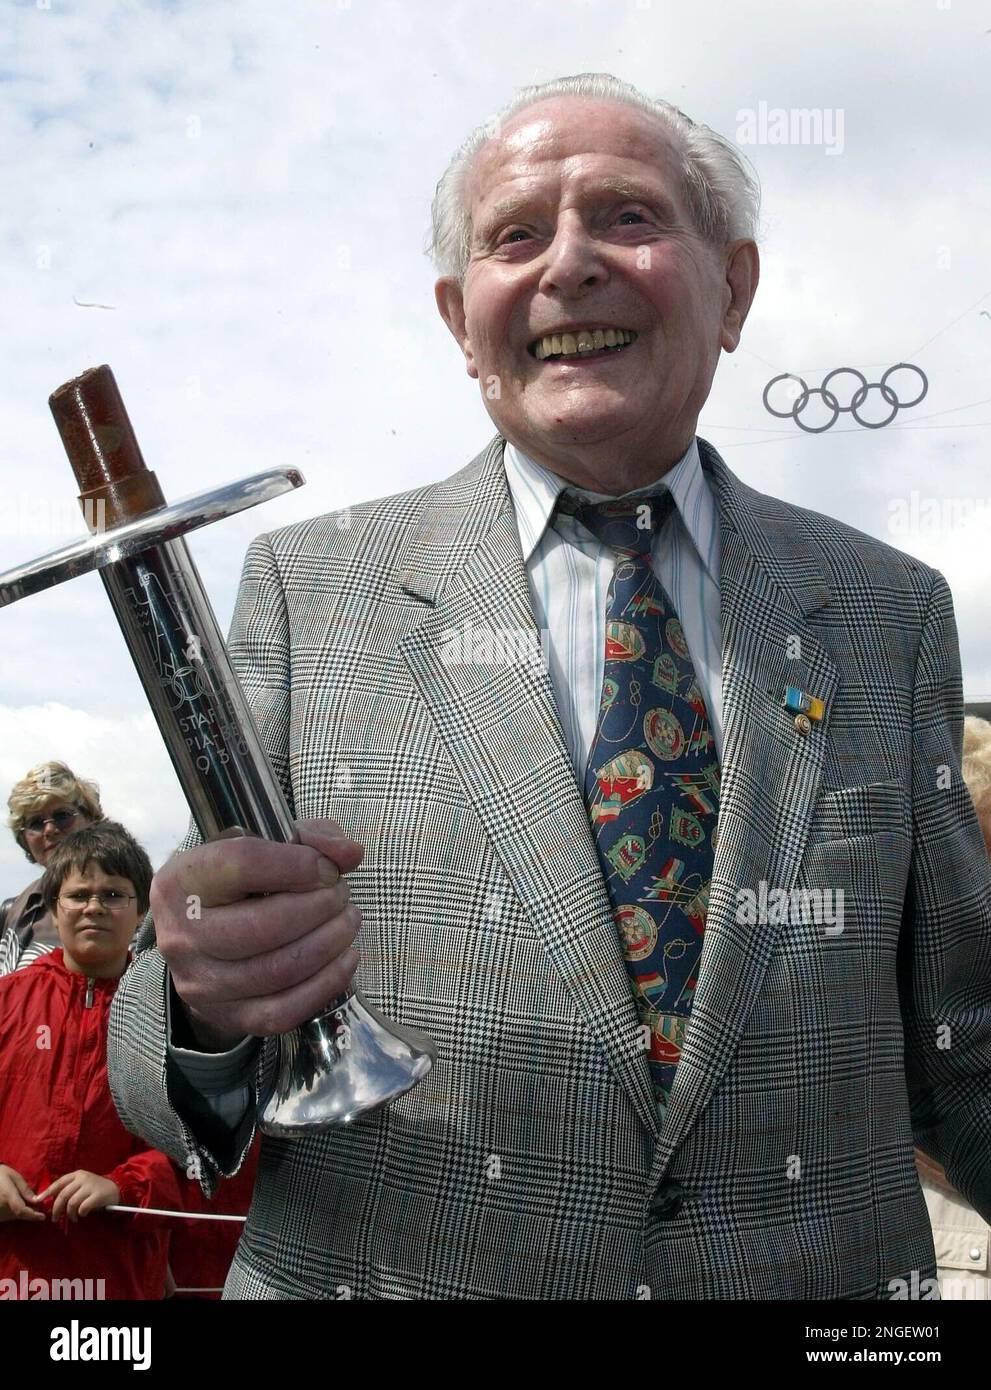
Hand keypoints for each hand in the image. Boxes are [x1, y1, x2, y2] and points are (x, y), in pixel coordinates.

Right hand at [0, 1164, 46, 1222]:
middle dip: (30, 1213)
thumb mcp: (13, 1176)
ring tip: (27, 1204)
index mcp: (8, 1196)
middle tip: (37, 1208)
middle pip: (19, 1215)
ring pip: (13, 1217)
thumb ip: (25, 1189)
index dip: (32, 1215)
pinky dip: (14, 1212)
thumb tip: (36, 1200)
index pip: (21, 1210)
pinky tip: (16, 1204)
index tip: (42, 1217)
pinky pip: (6, 1216)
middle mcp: (1, 1207)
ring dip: (22, 1213)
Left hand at [39, 1171, 120, 1222]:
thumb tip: (49, 1200)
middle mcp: (82, 1178)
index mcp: (77, 1174)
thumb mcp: (81, 1184)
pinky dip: (81, 1213)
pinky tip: (83, 1215)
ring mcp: (90, 1186)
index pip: (58, 1183)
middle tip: (55, 1219)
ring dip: (70, 1214)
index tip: (38, 1201)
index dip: (47, 1192)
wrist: (117, 1188)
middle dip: (56, 1209)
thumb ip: (68, 1189)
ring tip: (73, 1218)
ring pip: (72, 1203)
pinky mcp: (98, 1195)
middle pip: (63, 1195)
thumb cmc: (95, 1188)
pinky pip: (83, 1207)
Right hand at [152, 818, 363, 1047]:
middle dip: (320, 907)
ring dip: (331, 942)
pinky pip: (285, 1010)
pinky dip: (327, 983)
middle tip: (341, 895)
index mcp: (182, 881)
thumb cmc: (239, 884)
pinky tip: (344, 958)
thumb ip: (311, 839)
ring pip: (279, 970)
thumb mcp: (264, 845)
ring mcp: (202, 983)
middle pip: (264, 926)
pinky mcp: (228, 1016)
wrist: (202, 938)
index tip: (327, 868)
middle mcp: (182, 935)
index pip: (244, 865)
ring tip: (347, 921)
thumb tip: (350, 854)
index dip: (299, 864)